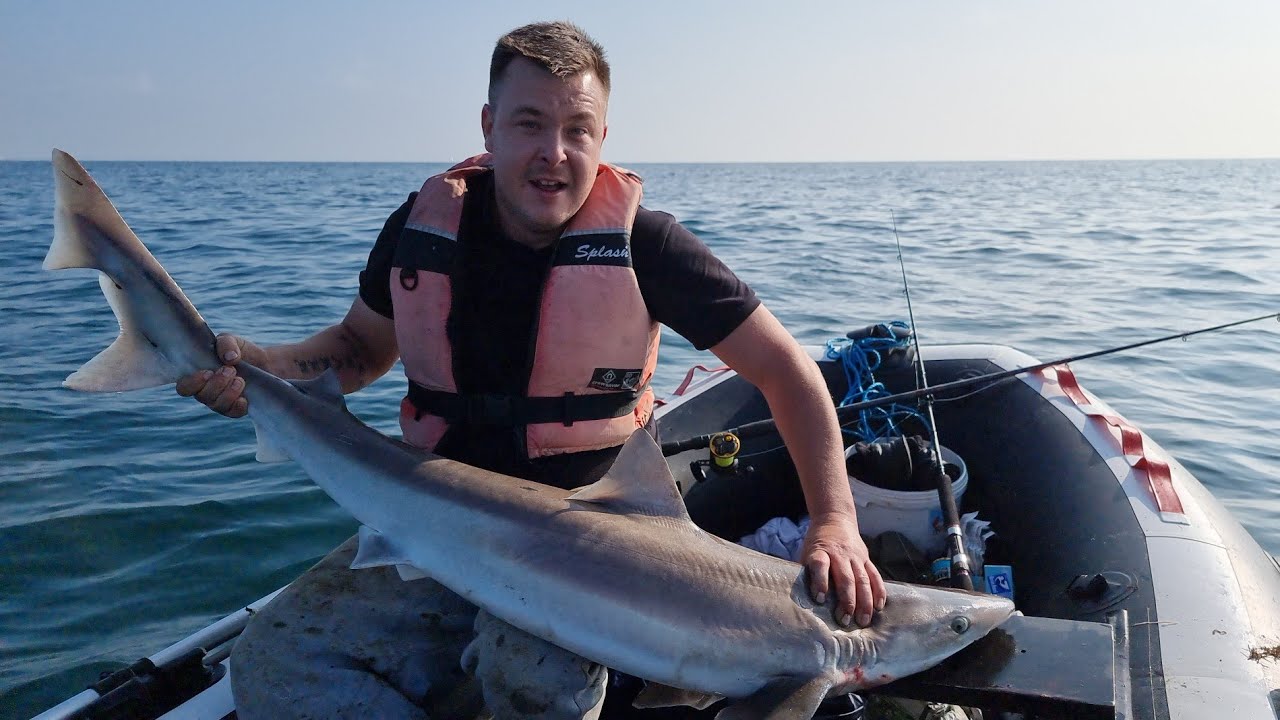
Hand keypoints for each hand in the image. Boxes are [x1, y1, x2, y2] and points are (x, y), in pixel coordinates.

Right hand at [175, 334, 265, 417]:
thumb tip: (230, 358)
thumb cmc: (239, 352)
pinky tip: (244, 397)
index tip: (208, 372)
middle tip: (230, 370)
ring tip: (240, 379)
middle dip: (216, 384)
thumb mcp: (232, 341)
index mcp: (198, 376)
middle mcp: (206, 392)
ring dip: (228, 392)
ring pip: (216, 405)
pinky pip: (232, 413)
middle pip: (201, 396)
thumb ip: (226, 343)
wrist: (262, 362)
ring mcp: (220, 402)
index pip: (184, 387)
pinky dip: (238, 406)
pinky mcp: (235, 409)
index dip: (192, 383)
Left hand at [802, 512, 886, 627]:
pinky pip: (875, 576)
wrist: (835, 518)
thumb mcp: (806, 552)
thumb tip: (799, 598)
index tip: (820, 599)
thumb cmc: (817, 542)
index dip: (820, 582)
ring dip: (864, 602)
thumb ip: (806, 572)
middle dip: (847, 601)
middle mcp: (839, 554)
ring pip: (863, 580)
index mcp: (821, 551)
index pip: (820, 565)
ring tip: (863, 620)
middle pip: (846, 578)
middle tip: (844, 620)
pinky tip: (878, 607)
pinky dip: (878, 592)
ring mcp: (855, 557)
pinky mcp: (866, 559)